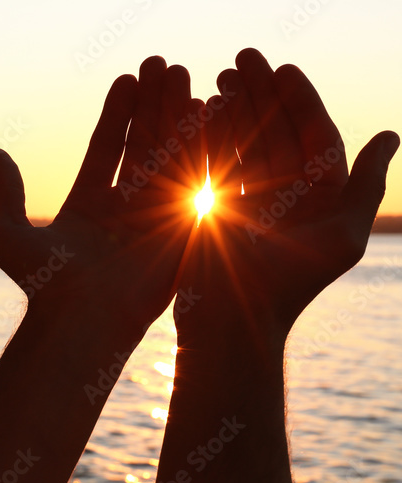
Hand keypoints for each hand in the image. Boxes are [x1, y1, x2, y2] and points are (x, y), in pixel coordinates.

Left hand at [0, 56, 202, 329]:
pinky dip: (200, 149)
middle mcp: (122, 211)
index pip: (104, 149)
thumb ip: (5, 193)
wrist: (81, 322)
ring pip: (168, 157)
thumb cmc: (41, 286)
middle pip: (140, 145)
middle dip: (152, 105)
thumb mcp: (7, 235)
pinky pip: (191, 183)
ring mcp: (152, 220)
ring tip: (183, 76)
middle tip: (162, 66)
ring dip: (176, 116)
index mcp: (86, 207)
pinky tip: (206, 113)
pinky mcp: (179, 234)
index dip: (116, 114)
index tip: (127, 79)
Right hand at [177, 48, 398, 341]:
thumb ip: (365, 185)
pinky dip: (207, 138)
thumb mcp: (341, 237)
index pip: (313, 137)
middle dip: (259, 95)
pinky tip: (198, 111)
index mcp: (318, 200)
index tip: (281, 70)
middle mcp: (284, 199)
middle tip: (241, 60)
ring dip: (232, 109)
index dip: (299, 101)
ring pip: (242, 145)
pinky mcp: (212, 213)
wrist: (230, 325)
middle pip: (275, 133)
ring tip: (217, 78)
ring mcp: (246, 204)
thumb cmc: (287, 287)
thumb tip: (390, 134)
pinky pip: (213, 166)